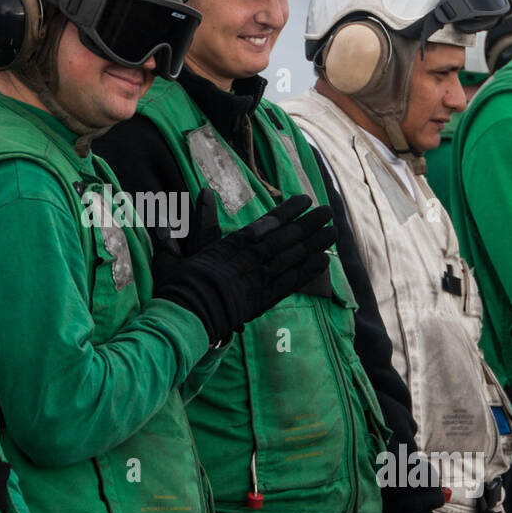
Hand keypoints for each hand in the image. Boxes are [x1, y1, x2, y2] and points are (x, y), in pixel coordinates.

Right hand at [152, 191, 335, 344]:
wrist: (185, 319)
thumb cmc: (178, 287)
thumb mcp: (181, 251)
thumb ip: (195, 225)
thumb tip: (201, 193)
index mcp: (231, 246)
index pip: (265, 224)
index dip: (287, 211)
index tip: (304, 200)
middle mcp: (249, 260)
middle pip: (285, 239)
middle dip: (308, 224)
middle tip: (327, 212)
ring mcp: (258, 280)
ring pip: (292, 258)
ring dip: (315, 244)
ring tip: (333, 232)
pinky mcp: (262, 301)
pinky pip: (290, 284)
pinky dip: (307, 272)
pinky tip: (323, 263)